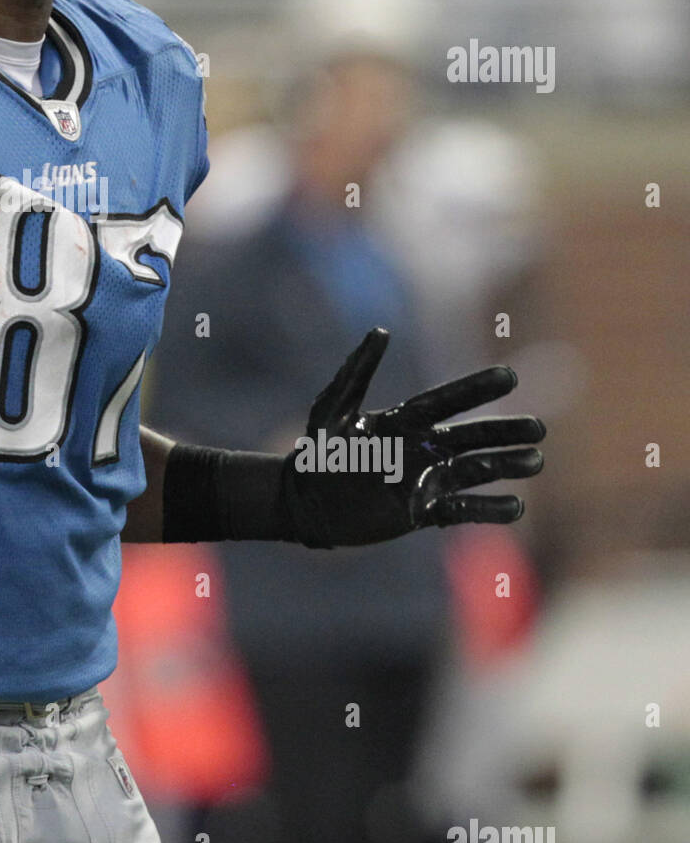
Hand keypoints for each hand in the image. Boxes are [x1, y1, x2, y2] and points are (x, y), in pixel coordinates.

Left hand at [282, 328, 544, 546]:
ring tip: (535, 461)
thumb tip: (381, 330)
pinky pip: (462, 509)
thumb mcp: (332, 411)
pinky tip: (515, 505)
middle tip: (540, 428)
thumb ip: (356, 372)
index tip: (509, 376)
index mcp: (401, 422)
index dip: (475, 390)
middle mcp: (419, 448)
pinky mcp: (422, 512)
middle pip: (470, 438)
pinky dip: (488, 509)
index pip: (445, 402)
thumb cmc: (316, 453)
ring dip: (505, 467)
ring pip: (474, 471)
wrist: (304, 504)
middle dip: (503, 432)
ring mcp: (423, 480)